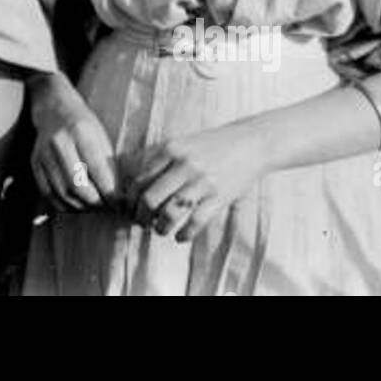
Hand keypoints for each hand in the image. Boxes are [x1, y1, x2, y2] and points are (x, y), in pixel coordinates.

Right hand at [28, 73, 119, 210]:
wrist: (54, 107)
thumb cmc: (84, 123)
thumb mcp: (101, 136)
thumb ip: (107, 164)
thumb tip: (117, 196)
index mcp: (81, 132)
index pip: (98, 172)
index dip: (110, 193)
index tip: (120, 203)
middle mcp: (59, 142)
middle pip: (77, 186)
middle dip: (95, 203)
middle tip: (106, 208)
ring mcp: (43, 153)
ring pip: (62, 193)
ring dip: (80, 207)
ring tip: (93, 207)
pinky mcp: (34, 162)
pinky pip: (48, 193)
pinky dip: (63, 204)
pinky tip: (76, 204)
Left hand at [126, 122, 266, 241]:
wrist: (250, 142)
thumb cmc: (212, 145)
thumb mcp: (182, 144)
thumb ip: (161, 159)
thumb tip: (135, 183)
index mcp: (170, 149)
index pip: (140, 179)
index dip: (131, 199)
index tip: (130, 209)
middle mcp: (183, 164)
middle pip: (150, 198)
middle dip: (141, 216)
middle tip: (141, 223)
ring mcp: (202, 180)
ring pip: (171, 212)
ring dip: (161, 227)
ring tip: (160, 230)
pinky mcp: (220, 195)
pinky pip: (196, 221)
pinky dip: (185, 234)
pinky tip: (180, 237)